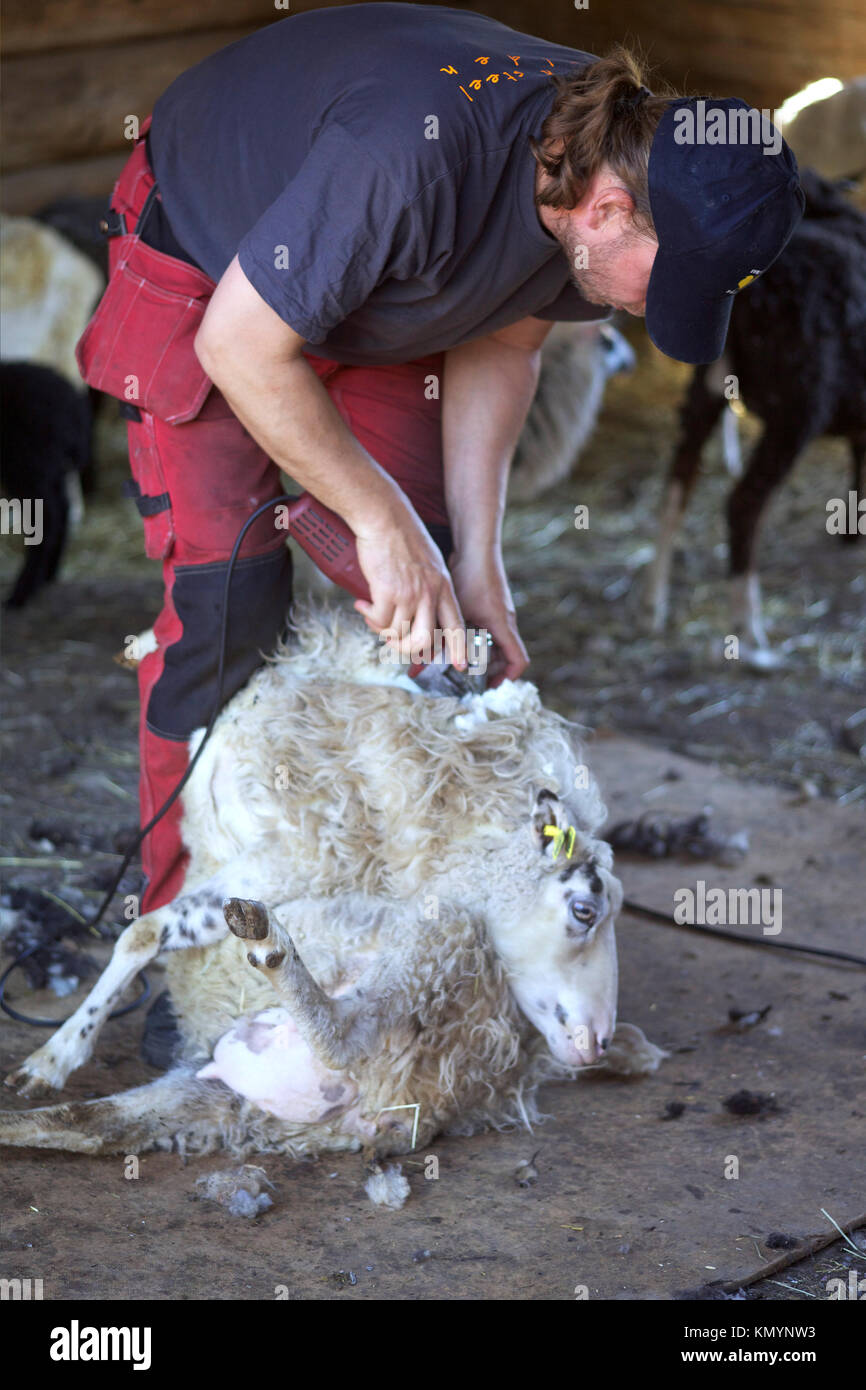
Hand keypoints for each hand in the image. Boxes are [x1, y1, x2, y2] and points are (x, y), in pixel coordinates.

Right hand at [353, 505, 467, 667]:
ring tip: (373, 616)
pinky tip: (362, 605)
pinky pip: (378, 621)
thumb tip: (416, 613)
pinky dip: (368, 618)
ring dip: (381, 630)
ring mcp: (410, 594)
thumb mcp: (427, 562)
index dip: (460, 649)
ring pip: (397, 633)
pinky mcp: (388, 591)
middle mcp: (430, 593)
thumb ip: (428, 586)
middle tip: (392, 642)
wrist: (383, 516)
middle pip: (425, 642)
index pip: (457, 625)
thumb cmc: (401, 535)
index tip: (462, 665)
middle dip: (406, 650)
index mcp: (443, 587)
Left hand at [449, 549, 528, 683]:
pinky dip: (474, 637)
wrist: (476, 547)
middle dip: (488, 668)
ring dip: (478, 653)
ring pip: (494, 643)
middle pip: (505, 655)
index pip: (518, 661)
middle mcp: (505, 621)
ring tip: (455, 657)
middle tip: (466, 675)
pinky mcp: (491, 604)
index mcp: (503, 626)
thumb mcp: (454, 613)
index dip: (507, 678)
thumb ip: (439, 640)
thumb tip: (418, 667)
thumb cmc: (470, 576)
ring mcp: (499, 612)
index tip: (489, 686)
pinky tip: (452, 635)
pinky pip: (488, 629)